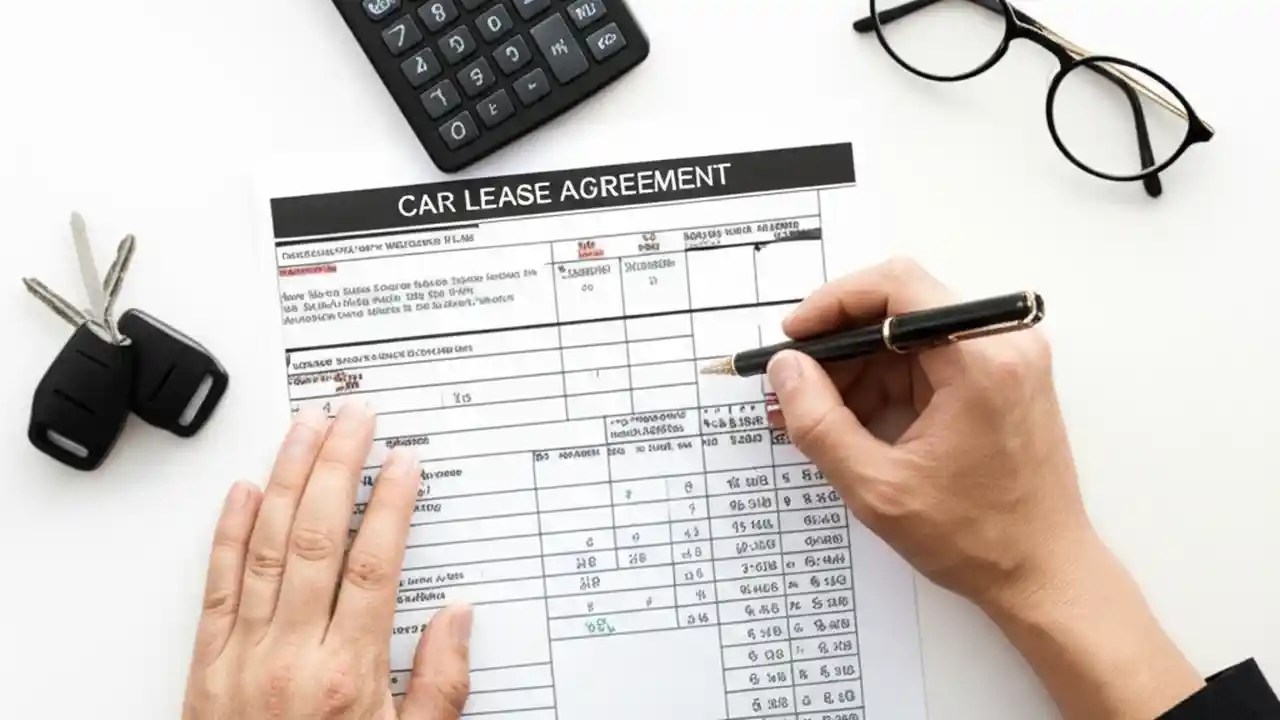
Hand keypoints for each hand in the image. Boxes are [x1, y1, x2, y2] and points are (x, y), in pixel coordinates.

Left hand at [182, 402, 472, 719]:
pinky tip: (241, 491)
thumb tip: (459, 617)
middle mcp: (290, 655)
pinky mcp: (206, 663)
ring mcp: (242, 655)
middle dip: (337, 465)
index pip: (374, 564)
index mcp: (347, 676)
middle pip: (318, 536)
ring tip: (303, 429)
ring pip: (266, 545)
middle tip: (354, 418)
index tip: (404, 463)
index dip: (391, 505)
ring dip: (286, 478)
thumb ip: (441, 685)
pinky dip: (228, 533)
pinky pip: (216, 584)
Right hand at [768, 258, 1080, 610]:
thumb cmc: (977, 539)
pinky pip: (930, 362)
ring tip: (815, 414)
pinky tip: (852, 422)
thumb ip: (820, 423)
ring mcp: (1008, 361)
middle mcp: (1004, 345)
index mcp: (981, 360)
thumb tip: (786, 370)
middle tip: (794, 383)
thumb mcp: (878, 487)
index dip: (833, 303)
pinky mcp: (1002, 380)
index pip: (897, 288)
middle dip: (839, 345)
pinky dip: (887, 385)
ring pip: (910, 337)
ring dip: (858, 369)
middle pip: (901, 310)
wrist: (1044, 575)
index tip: (794, 335)